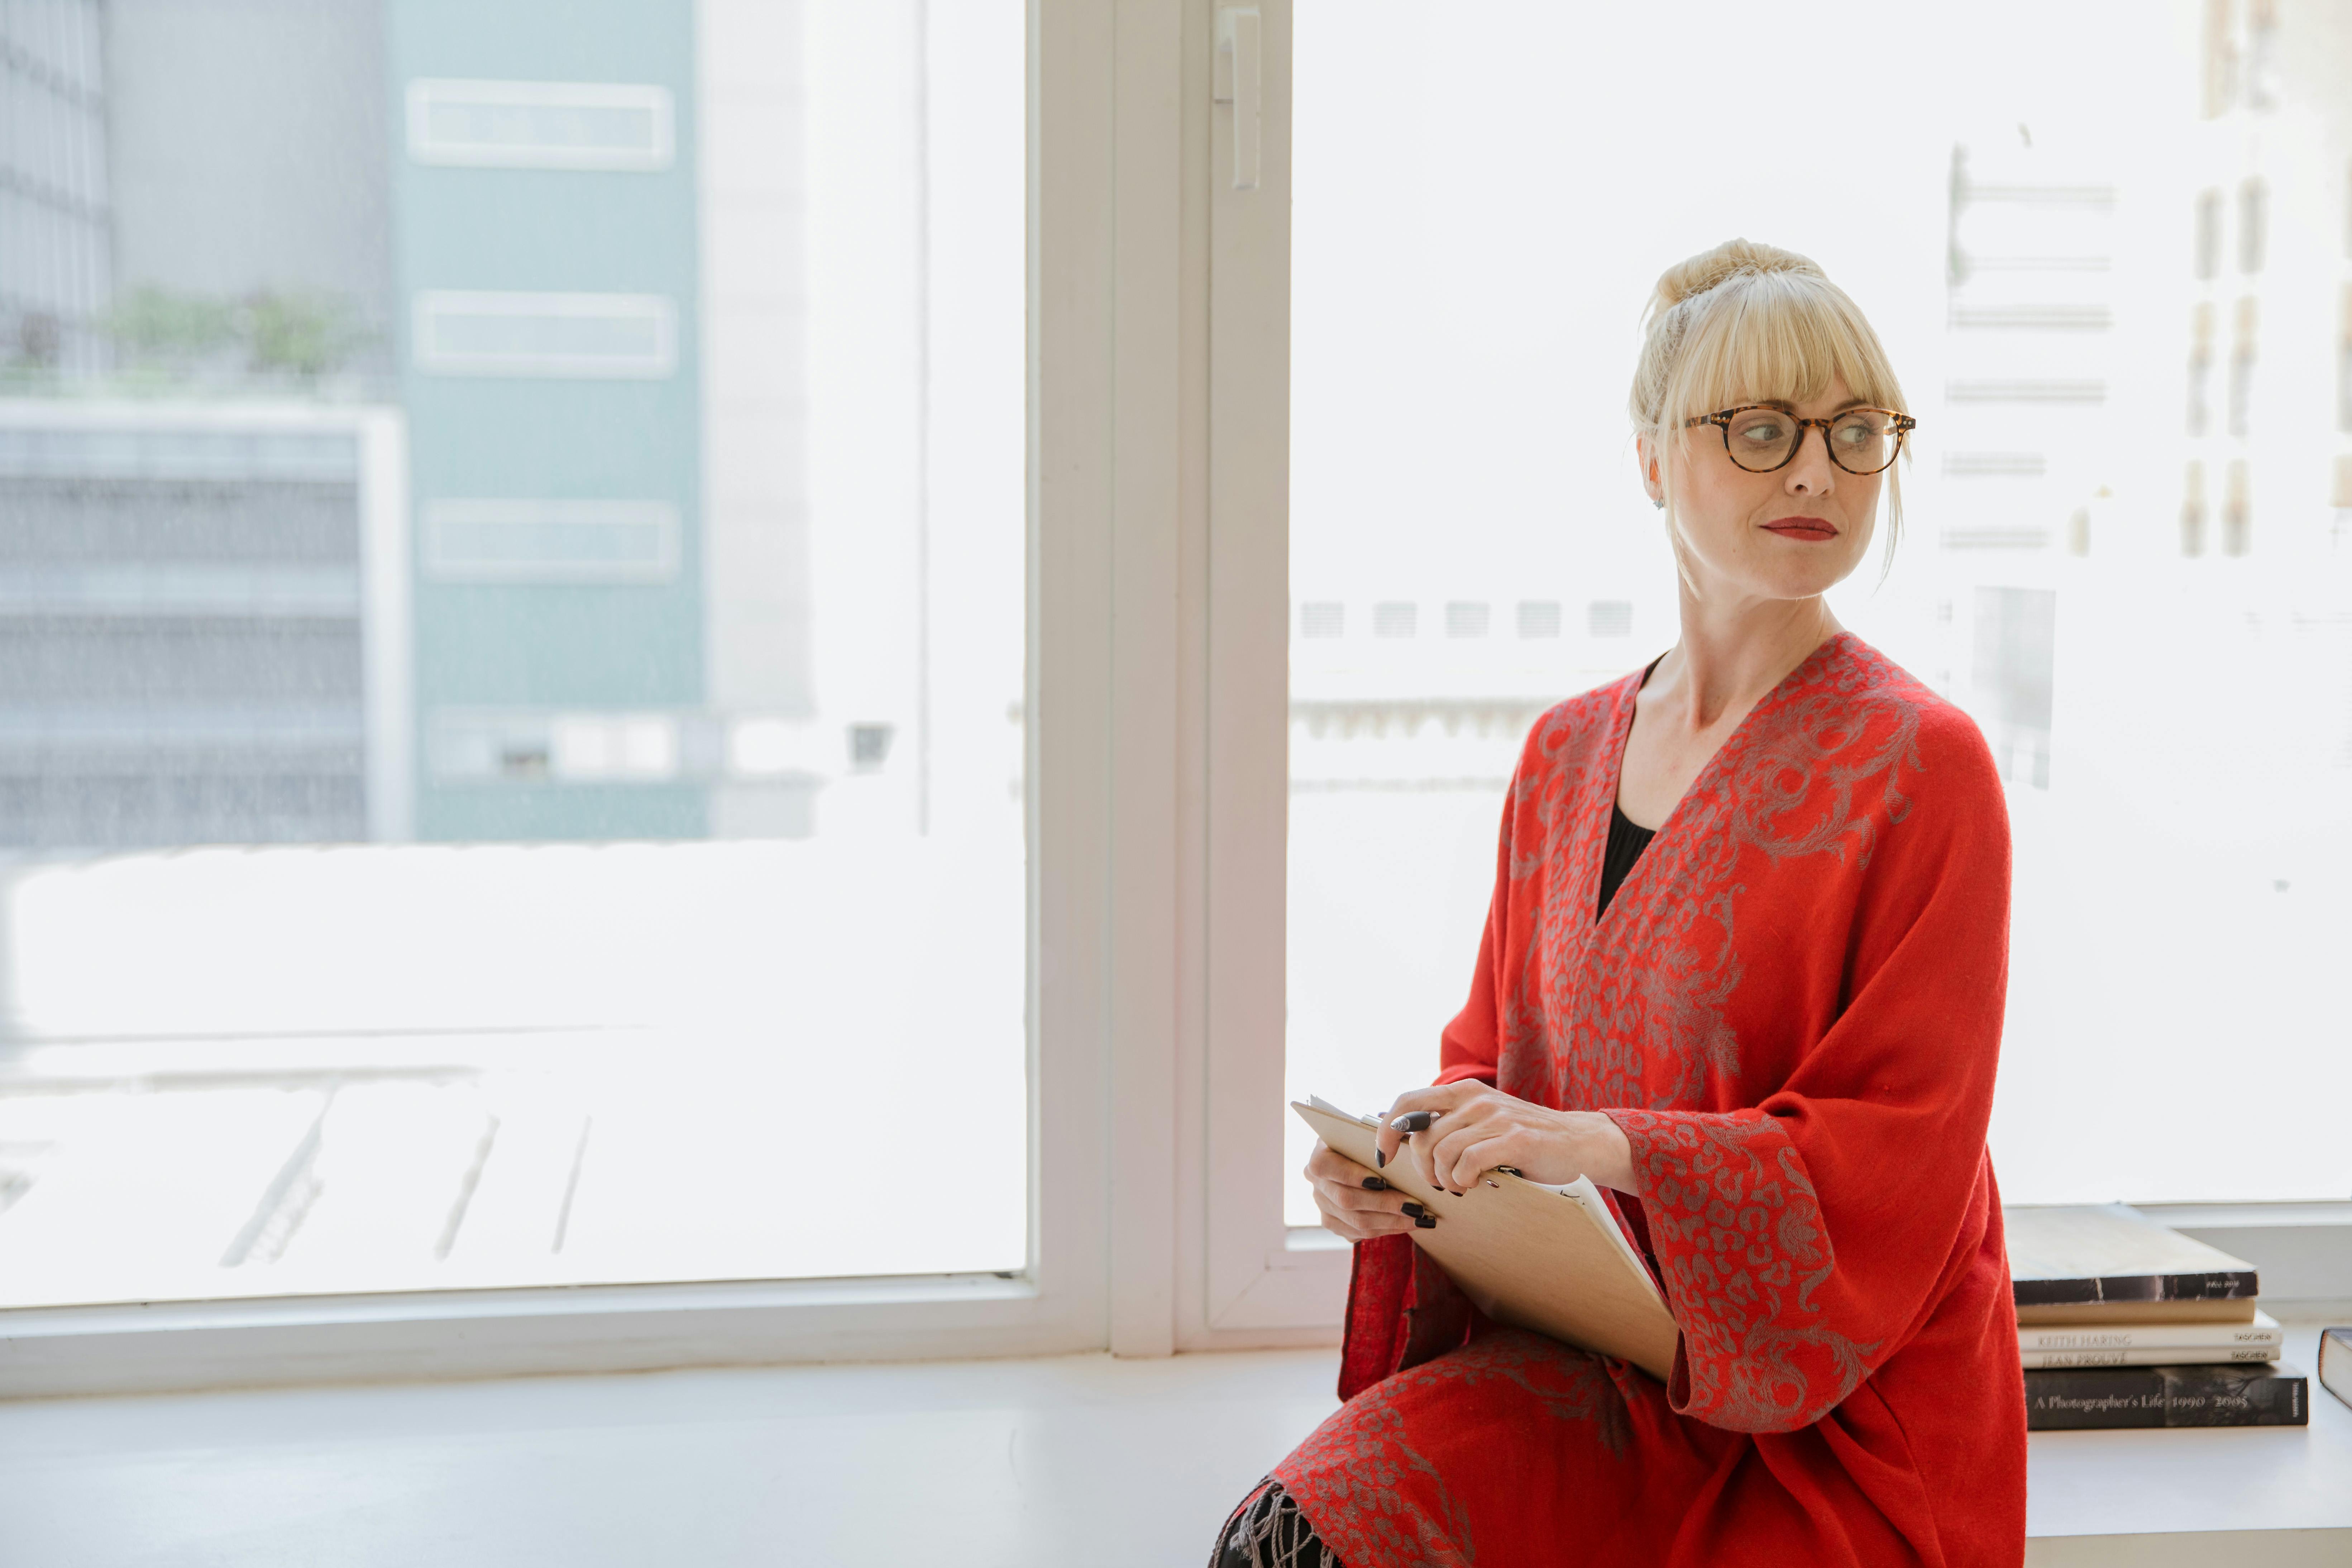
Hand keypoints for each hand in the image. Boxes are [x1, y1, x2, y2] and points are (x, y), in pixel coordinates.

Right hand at [1304, 1139, 1431, 1242]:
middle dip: (1385, 1204)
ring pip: (1356, 1222)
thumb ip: (1381, 1132)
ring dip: (1392, 1221)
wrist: (1358, 1161)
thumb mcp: (1370, 1132)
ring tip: (1421, 1218)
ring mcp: (1324, 1208)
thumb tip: (1401, 1132)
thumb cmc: (1367, 1144)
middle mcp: (1317, 1185)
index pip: (1325, 1166)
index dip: (1352, 1175)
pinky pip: (1362, 1233)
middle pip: (1346, 1199)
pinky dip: (1389, 1229)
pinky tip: (1410, 1223)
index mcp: (1319, 1155)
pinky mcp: (1335, 1225)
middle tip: (1416, 1206)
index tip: (1382, 1181)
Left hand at [1373, 1081, 1634, 1195]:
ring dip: (1444, 1178)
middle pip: (1422, 1137)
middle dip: (1422, 1168)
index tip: (1385, 1155)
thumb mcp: (1483, 1121)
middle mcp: (1477, 1099)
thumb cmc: (1523, 1138)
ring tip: (1460, 1185)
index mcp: (1465, 1091)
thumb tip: (1405, 1140)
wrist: (1578, 1142)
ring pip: (1442, 1153)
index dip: (1387, 1129)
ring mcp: (1496, 1118)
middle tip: (1440, 1182)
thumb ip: (1451, 1124)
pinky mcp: (1515, 1140)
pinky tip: (1475, 1184)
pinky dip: (1464, 1180)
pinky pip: (1468, 1163)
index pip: (1408, 1102)